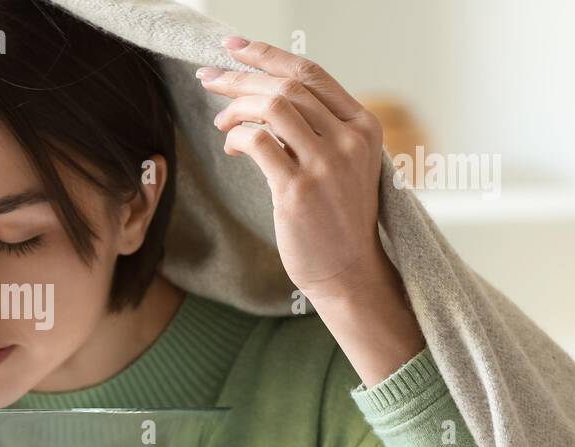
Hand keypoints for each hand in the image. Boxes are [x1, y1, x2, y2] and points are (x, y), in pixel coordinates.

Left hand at [197, 37, 425, 386]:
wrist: (348, 270)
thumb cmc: (338, 218)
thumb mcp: (343, 164)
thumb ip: (318, 129)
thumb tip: (265, 97)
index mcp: (363, 126)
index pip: (311, 72)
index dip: (267, 54)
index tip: (233, 47)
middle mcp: (349, 139)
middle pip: (287, 86)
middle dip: (241, 78)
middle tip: (210, 81)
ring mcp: (326, 164)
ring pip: (273, 106)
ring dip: (237, 107)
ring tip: (221, 123)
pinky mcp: (298, 190)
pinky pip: (259, 142)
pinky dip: (238, 137)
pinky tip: (232, 147)